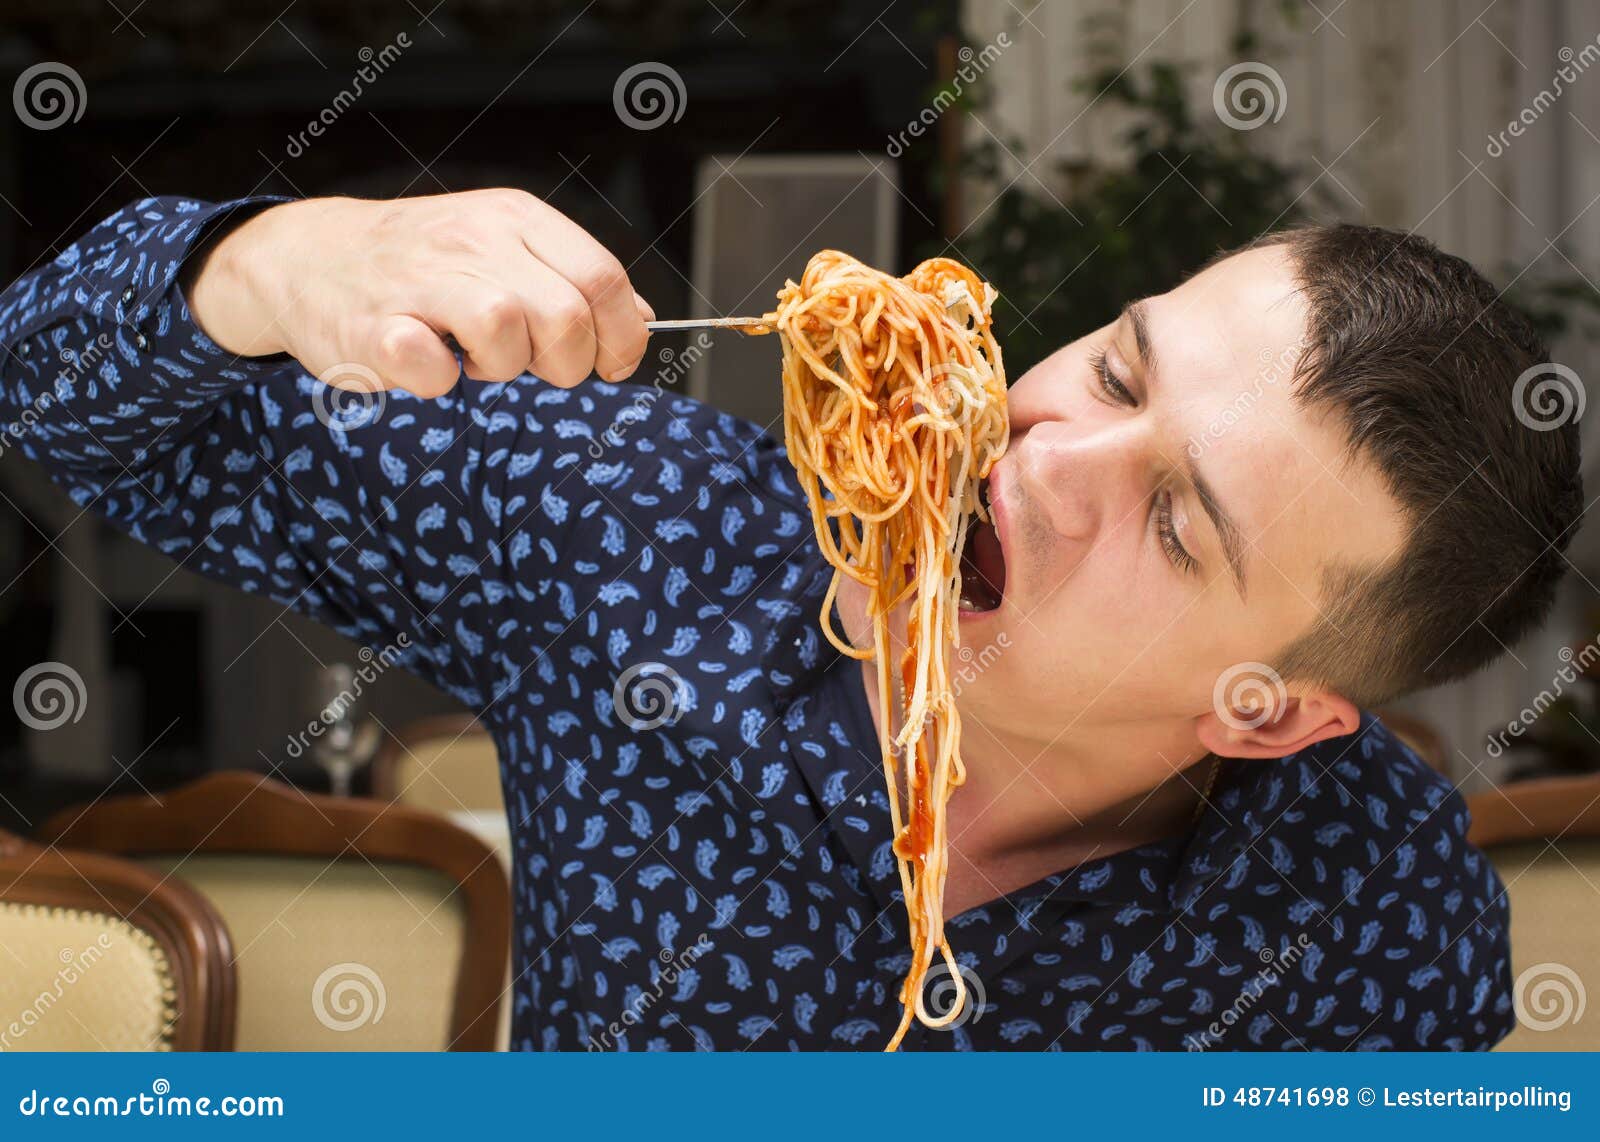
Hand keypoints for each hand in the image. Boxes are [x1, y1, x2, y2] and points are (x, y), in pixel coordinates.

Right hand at [185, 189, 654, 394]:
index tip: (611, 365)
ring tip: (472, 356)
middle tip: (532, 364)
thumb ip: (574, 280)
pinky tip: (427, 362)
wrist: (308, 256)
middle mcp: (473, 240)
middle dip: (566, 363)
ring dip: (502, 368)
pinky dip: (439, 382)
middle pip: (567, 317)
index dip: (622, 337)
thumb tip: (643, 322)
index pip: (604, 279)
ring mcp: (420, 281)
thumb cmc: (424, 264)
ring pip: (507, 335)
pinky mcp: (373, 328)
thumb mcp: (505, 247)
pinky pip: (433, 370)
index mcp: (516, 218)